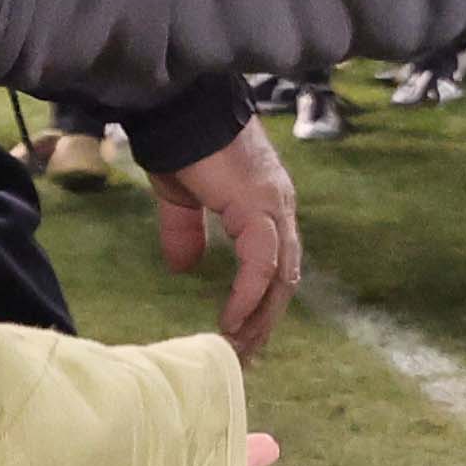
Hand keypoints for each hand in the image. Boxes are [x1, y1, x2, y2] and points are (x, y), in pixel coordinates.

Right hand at [149, 124, 302, 363]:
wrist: (180, 110)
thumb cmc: (181, 147)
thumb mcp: (182, 199)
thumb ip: (187, 232)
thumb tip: (183, 267)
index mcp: (267, 206)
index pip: (276, 263)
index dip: (263, 300)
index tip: (242, 335)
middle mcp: (281, 209)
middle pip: (285, 275)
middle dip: (266, 318)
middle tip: (246, 355)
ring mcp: (275, 206)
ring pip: (280, 272)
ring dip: (261, 314)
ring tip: (238, 348)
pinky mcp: (259, 206)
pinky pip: (262, 260)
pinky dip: (249, 293)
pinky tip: (231, 320)